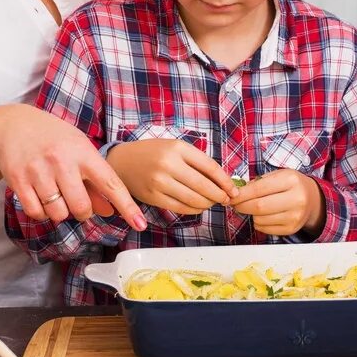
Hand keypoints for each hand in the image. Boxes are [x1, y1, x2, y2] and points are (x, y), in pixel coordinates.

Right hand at [0, 106, 146, 230]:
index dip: (127, 206)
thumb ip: (94, 181)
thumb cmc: (54, 139)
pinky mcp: (18, 180)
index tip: (140, 224)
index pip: (110, 183)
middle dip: (83, 212)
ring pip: (58, 213)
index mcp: (83, 152)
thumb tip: (110, 211)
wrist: (14, 124)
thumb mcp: (79, 150)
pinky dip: (41, 213)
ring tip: (56, 195)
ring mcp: (38, 171)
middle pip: (81, 207)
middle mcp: (62, 161)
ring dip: (60, 212)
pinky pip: (36, 213)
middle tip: (77, 202)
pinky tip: (41, 198)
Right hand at [107, 139, 237, 215]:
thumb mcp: (175, 148)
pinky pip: (180, 207)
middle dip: (219, 195)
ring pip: (193, 199)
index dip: (225, 181)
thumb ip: (196, 161)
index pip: (209, 166)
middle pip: (203, 185)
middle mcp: (168, 164)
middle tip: (227, 199)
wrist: (123, 162)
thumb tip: (222, 180)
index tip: (233, 190)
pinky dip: (194, 209)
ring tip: (213, 202)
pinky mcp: (153, 197)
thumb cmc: (153, 153)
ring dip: (208, 204)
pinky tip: (199, 206)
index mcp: (177, 148)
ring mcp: (159, 182)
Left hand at [229, 169, 324, 236]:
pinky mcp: (292, 229)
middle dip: (242, 206)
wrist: (313, 199)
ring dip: (251, 214)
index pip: (259, 189)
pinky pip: (265, 229)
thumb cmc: (291, 185)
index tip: (231, 196)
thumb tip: (237, 192)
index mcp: (291, 180)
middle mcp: (296, 199)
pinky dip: (258, 223)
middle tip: (235, 204)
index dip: (241, 194)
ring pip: (260, 219)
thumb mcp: (279, 175)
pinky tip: (264, 215)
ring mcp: (295, 216)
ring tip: (254, 207)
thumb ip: (258, 182)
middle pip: (259, 206)